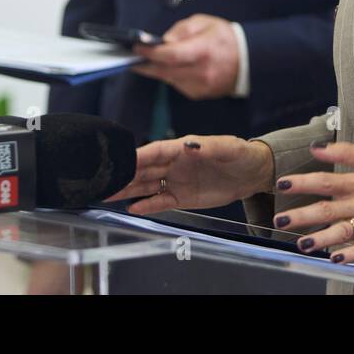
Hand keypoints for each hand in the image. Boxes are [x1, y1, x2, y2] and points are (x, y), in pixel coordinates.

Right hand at [106, 135, 273, 214]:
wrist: (251, 173)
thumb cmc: (239, 154)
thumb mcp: (227, 148)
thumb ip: (208, 147)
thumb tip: (189, 144)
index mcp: (181, 148)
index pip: (154, 151)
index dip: (137, 156)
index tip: (119, 161)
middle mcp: (174, 164)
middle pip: (144, 169)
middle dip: (124, 175)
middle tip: (102, 181)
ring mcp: (175, 181)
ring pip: (146, 186)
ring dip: (128, 190)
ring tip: (107, 195)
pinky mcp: (181, 197)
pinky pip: (160, 201)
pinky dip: (146, 205)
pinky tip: (131, 209)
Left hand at [130, 14, 238, 99]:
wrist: (248, 60)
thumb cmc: (224, 38)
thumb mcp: (205, 23)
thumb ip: (183, 30)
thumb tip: (164, 41)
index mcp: (203, 51)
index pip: (171, 55)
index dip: (151, 52)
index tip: (137, 47)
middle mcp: (201, 71)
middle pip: (164, 71)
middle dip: (145, 64)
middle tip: (131, 58)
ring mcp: (200, 85)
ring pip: (169, 79)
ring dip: (156, 71)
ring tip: (145, 61)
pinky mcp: (199, 94)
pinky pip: (177, 85)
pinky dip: (171, 76)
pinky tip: (170, 68)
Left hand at [273, 142, 353, 263]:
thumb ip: (344, 152)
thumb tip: (316, 147)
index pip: (325, 181)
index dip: (302, 182)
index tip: (282, 184)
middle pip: (328, 209)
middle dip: (302, 216)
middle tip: (280, 220)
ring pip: (342, 232)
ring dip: (321, 239)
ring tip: (302, 243)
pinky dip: (349, 255)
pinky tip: (334, 258)